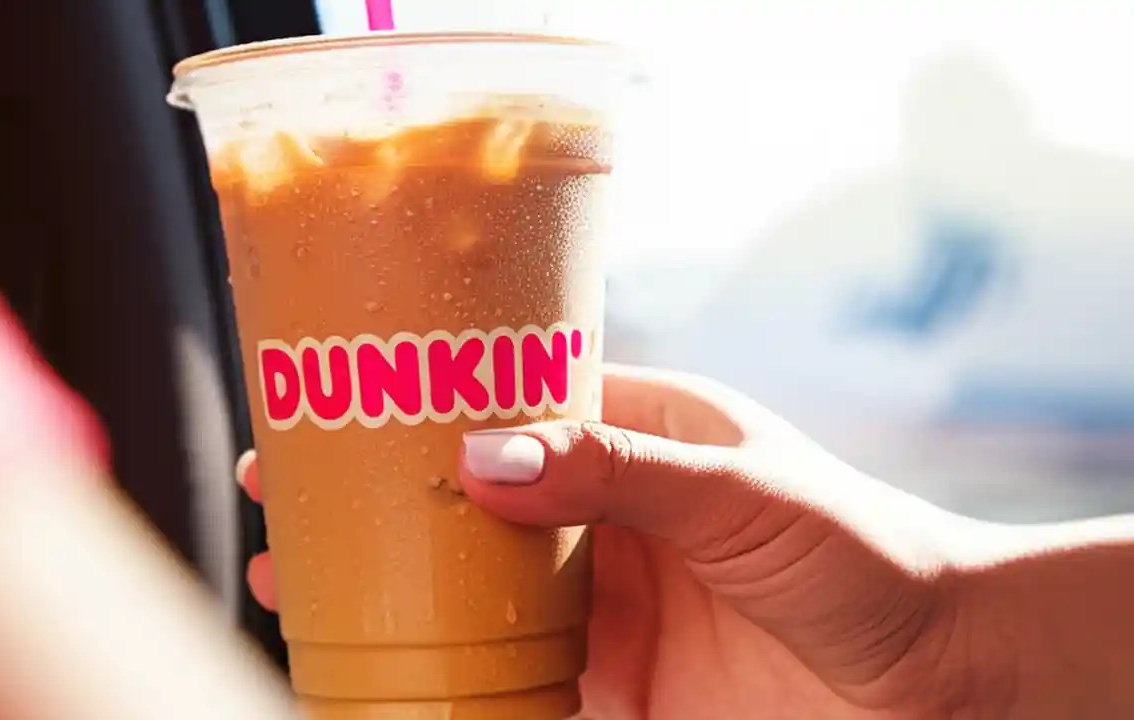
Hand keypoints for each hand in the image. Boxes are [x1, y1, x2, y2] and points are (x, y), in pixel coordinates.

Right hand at [238, 366, 1130, 718]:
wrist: (940, 675)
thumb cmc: (861, 550)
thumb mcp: (739, 491)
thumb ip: (615, 471)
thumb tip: (480, 456)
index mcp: (636, 432)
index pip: (508, 396)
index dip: (419, 397)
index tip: (336, 396)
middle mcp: (607, 508)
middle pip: (468, 493)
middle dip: (378, 492)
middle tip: (284, 485)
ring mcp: (604, 595)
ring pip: (474, 582)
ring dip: (393, 581)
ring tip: (296, 573)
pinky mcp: (611, 679)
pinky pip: (509, 670)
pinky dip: (446, 669)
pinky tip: (381, 667)